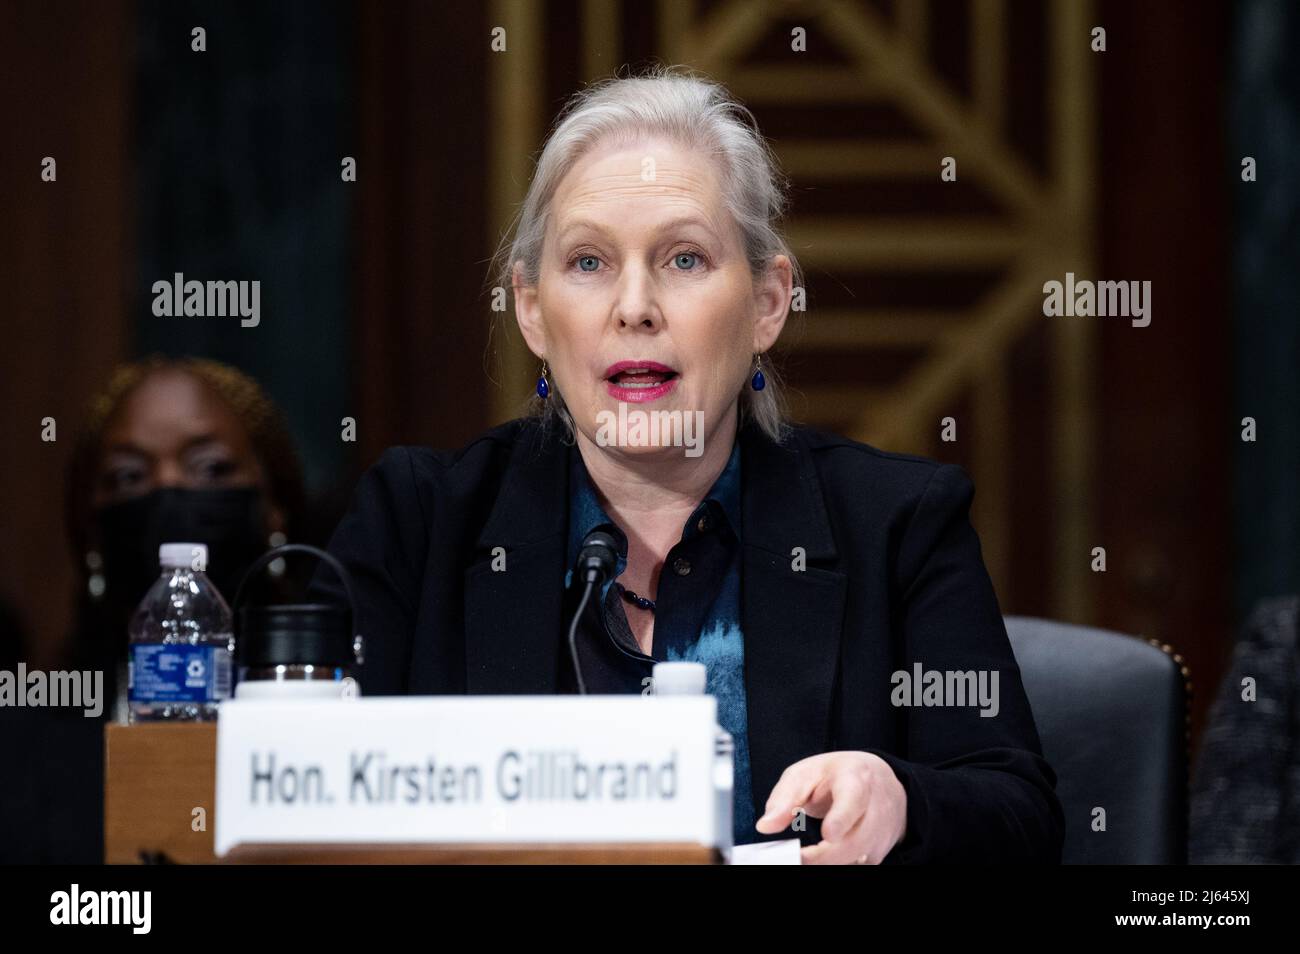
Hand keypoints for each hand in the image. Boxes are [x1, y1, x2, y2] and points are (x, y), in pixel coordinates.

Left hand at [754, 751, 907, 863]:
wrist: (878, 780)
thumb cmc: (835, 775)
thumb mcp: (805, 773)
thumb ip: (784, 798)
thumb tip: (764, 827)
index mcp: (855, 780)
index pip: (853, 801)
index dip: (841, 820)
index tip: (827, 834)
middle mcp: (875, 808)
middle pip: (854, 841)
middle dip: (822, 855)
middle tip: (794, 856)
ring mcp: (881, 833)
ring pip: (855, 859)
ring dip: (827, 861)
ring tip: (803, 856)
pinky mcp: (879, 853)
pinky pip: (857, 866)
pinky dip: (836, 864)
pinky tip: (822, 857)